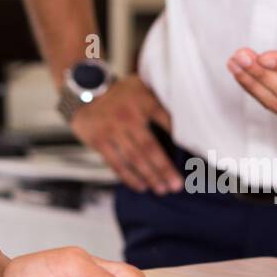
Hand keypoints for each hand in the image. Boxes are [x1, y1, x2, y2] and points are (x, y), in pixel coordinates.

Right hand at [69, 74, 183, 193]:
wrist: (83, 92)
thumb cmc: (119, 94)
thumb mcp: (141, 87)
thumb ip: (159, 100)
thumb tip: (185, 118)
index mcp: (143, 102)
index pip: (166, 122)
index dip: (180, 139)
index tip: (193, 157)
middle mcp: (128, 117)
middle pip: (149, 147)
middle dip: (164, 168)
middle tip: (177, 185)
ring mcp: (112, 130)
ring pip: (134, 158)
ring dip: (149, 176)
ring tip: (162, 189)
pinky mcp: (99, 141)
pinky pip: (116, 163)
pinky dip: (129, 177)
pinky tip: (141, 186)